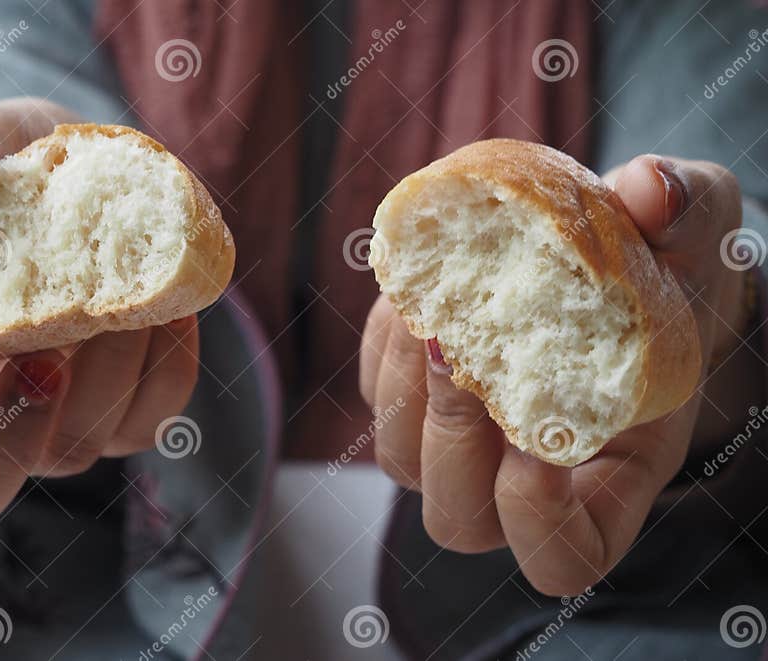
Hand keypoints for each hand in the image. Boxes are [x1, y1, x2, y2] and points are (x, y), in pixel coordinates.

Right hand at [0, 98, 198, 550]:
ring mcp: (41, 423)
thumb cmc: (14, 172)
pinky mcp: (114, 412)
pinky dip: (164, 374)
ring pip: (68, 457)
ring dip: (104, 385)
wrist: (88, 187)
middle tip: (47, 361)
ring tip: (124, 306)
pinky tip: (170, 314)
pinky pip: (142, 426)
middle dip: (4, 450)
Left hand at [360, 155, 746, 594]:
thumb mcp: (700, 230)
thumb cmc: (675, 265)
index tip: (532, 447)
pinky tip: (414, 290)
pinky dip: (384, 347)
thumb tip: (648, 188)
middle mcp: (529, 472)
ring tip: (427, 311)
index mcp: (614, 469)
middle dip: (447, 438)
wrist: (623, 257)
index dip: (537, 525)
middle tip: (456, 350)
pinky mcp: (420, 391)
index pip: (566, 556)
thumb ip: (687, 211)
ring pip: (401, 462)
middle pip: (458, 518)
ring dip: (402, 392)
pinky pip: (376, 394)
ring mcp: (465, 439)